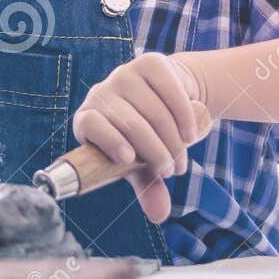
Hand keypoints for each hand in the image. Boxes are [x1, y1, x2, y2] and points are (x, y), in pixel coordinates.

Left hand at [72, 52, 202, 223]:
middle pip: (129, 124)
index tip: (129, 159)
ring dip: (173, 141)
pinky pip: (169, 92)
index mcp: (88, 119)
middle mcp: (101, 93)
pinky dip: (183, 117)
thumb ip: (148, 187)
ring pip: (153, 112)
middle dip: (155, 152)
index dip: (108, 140)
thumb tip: (159, 216)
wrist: (172, 96)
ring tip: (182, 160)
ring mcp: (124, 74)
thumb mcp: (144, 163)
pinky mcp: (150, 63)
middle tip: (171, 171)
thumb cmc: (148, 137)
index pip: (90, 124)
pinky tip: (191, 136)